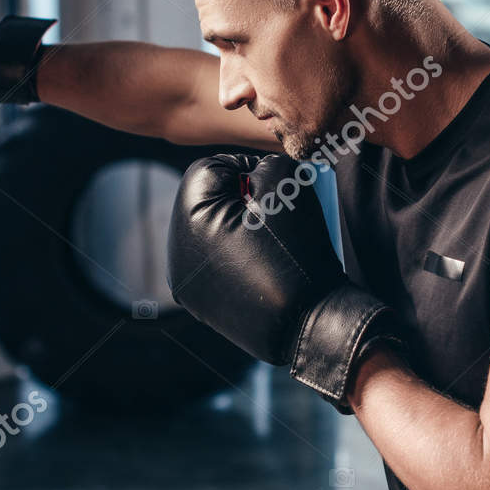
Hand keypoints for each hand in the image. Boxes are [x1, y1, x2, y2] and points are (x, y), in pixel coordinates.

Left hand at [167, 152, 400, 410]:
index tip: (276, 181)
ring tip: (275, 238)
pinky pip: (218, 264)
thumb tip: (259, 172)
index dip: (246, 166)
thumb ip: (268, 165)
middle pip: (207, 203)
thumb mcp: (288, 187)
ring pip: (212, 234)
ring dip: (241, 227)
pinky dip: (240, 256)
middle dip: (242, 198)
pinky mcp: (203, 306)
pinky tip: (267, 263)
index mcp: (190, 220)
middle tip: (277, 208)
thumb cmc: (298, 252)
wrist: (311, 324)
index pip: (209, 170)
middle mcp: (178, 253)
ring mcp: (189, 284)